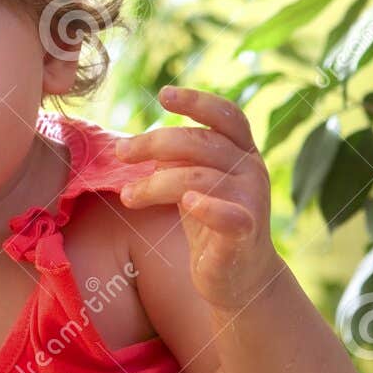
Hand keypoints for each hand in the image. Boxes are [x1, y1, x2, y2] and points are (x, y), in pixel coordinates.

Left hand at [115, 85, 280, 310]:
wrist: (239, 278)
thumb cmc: (212, 224)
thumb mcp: (196, 184)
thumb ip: (181, 160)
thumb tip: (143, 143)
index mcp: (242, 152)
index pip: (226, 116)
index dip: (197, 101)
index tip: (164, 94)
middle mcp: (251, 170)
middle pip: (201, 143)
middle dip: (154, 143)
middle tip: (121, 152)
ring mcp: (251, 201)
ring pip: (197, 178)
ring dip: (154, 184)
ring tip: (128, 196)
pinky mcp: (245, 233)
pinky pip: (227, 215)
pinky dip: (206, 207)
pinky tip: (187, 203)